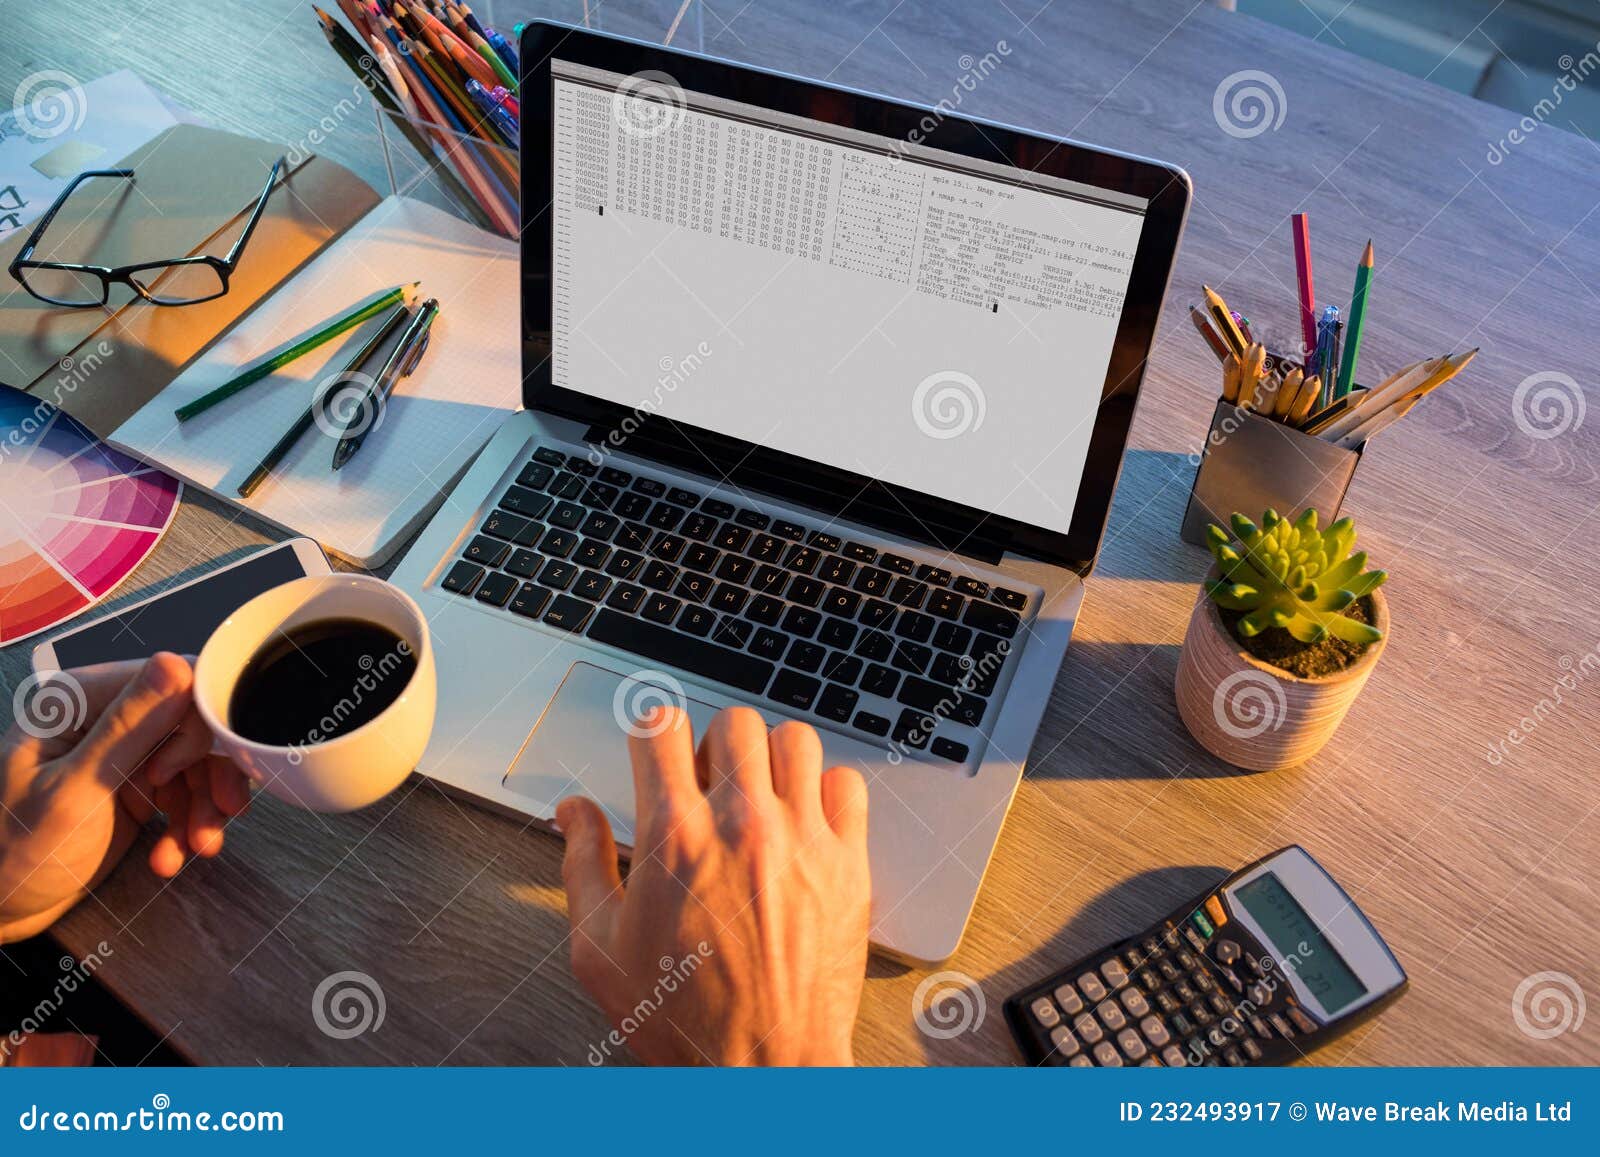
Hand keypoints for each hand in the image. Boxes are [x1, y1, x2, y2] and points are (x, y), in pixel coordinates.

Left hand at [0, 653, 250, 943]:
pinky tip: (170, 857)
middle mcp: (107, 718)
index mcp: (81, 701)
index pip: (173, 680)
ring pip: (197, 763)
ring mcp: (124, 753)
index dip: (200, 722)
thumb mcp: (76, 791)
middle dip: (212, 773)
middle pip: (194, 724)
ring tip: (199, 848)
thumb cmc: (13, 850)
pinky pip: (186, 794)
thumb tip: (177, 664)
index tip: (199, 769)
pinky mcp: (137, 787)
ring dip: (205, 808)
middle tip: (224, 813)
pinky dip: (188, 827)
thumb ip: (128, 728)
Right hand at [557, 706, 869, 1065]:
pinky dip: (826, 791)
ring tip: (757, 797)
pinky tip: (804, 821)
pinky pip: (848, 783)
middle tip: (706, 787)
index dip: (651, 730)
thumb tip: (573, 810)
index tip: (654, 750)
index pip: (660, 725)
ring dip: (771, 758)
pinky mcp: (847, 863)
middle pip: (734, 720)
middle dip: (713, 744)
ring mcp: (801, 840)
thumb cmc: (683, 1020)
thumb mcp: (599, 949)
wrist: (767, 1070)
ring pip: (795, 738)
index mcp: (674, 839)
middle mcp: (741, 826)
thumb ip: (582, 865)